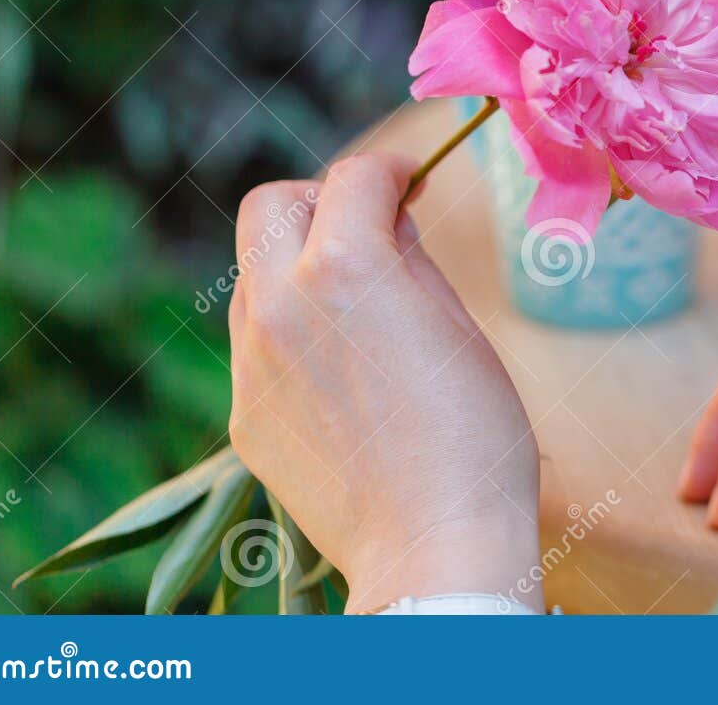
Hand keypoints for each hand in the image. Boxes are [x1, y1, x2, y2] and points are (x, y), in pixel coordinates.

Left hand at [228, 153, 542, 612]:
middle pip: (268, 207)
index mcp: (343, 267)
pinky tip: (343, 377)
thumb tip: (389, 222)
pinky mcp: (244, 415)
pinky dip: (292, 335)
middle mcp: (278, 304)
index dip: (390, 172)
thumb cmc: (473, 434)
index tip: (410, 183)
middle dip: (317, 202)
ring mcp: (250, 364)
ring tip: (357, 309)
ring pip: (254, 276)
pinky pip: (257, 347)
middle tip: (366, 229)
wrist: (433, 544)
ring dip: (298, 267)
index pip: (352, 178)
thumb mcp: (459, 325)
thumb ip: (411, 259)